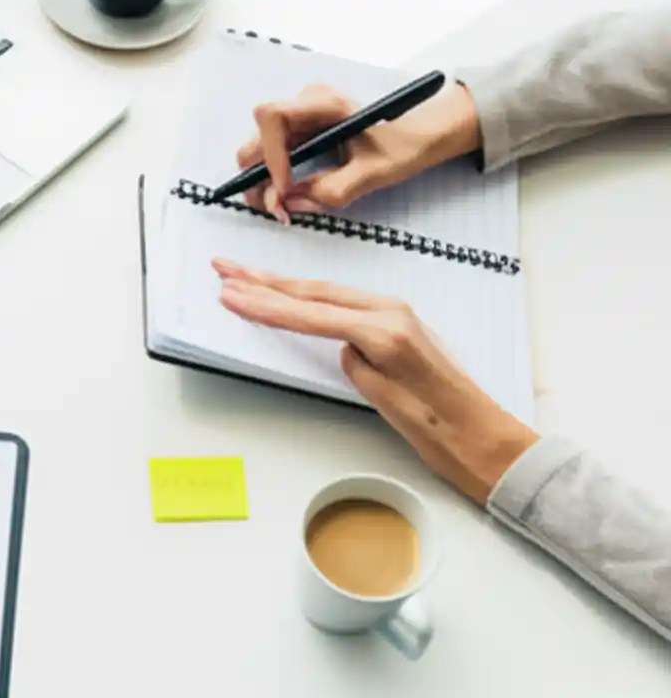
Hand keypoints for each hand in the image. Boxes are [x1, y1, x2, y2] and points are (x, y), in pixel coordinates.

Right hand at [213, 259, 536, 503]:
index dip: (266, 305)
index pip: (310, 314)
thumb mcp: (386, 399)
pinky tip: (292, 295)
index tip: (231, 295)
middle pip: (314, 293)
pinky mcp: (397, 326)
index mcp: (384, 331)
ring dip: (283, 286)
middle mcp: (390, 313)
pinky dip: (309, 299)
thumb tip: (341, 346)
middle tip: (224, 269)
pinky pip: (342, 305)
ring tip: (245, 277)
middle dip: (264, 282)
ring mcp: (395, 316)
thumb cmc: (441, 429)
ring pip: (326, 295)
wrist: (483, 438)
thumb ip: (357, 364)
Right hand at [236, 83, 481, 222]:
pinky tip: (286, 200)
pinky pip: (270, 158)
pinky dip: (271, 182)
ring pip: (258, 150)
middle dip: (258, 177)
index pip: (272, 118)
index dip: (270, 155)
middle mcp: (303, 105)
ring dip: (262, 183)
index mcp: (323, 102)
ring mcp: (297, 119)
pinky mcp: (298, 135)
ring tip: (282, 209)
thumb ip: (330, 189)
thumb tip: (289, 203)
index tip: (285, 189)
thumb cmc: (403, 146)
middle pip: (256, 137)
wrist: (418, 137)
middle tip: (276, 209)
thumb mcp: (372, 174)